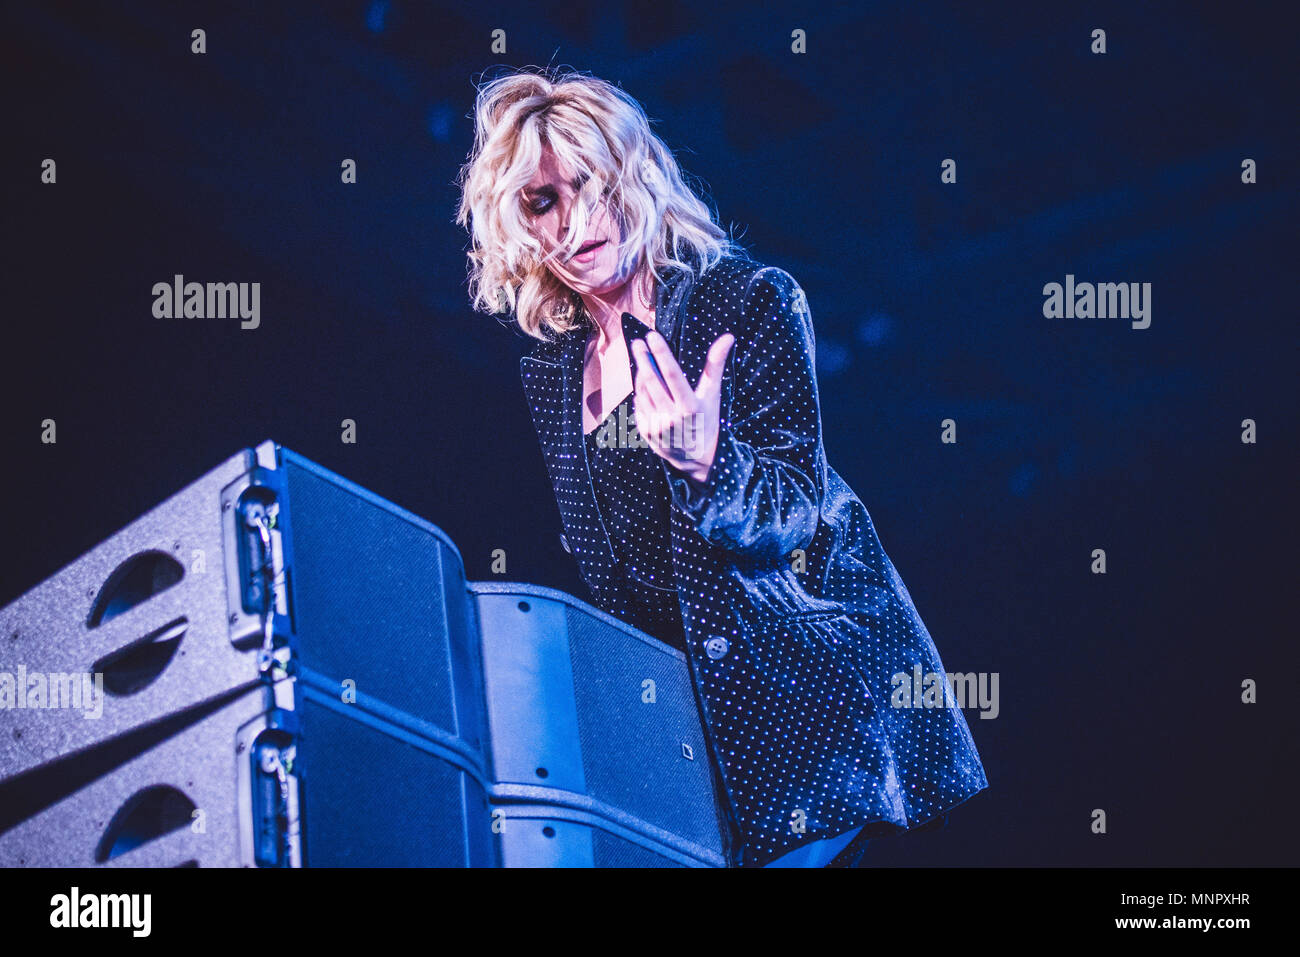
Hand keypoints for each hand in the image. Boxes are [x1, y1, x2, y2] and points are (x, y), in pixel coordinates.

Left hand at [630, 329, 734, 484]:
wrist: (696, 458)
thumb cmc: (706, 419)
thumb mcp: (713, 395)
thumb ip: (716, 365)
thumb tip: (728, 336)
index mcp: (690, 407)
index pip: (672, 375)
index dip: (661, 354)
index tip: (652, 336)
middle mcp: (672, 418)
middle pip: (652, 382)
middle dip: (643, 360)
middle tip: (637, 343)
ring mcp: (657, 427)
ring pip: (643, 392)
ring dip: (641, 374)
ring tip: (642, 359)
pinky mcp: (647, 433)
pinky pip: (639, 405)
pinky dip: (641, 392)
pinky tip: (644, 383)